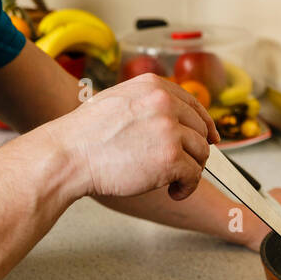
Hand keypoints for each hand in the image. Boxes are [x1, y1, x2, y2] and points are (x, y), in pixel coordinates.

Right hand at [43, 74, 219, 200]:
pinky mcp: (171, 158)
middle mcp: (165, 103)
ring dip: (190, 171)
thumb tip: (174, 117)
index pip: (194, 104)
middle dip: (193, 151)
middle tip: (180, 168)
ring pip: (201, 153)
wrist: (69, 155)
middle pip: (200, 129)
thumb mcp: (119, 101)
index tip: (211, 139)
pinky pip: (194, 175)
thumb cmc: (87, 135)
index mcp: (154, 86)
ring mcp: (169, 130)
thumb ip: (148, 103)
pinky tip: (174, 192)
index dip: (205, 124)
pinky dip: (187, 187)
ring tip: (173, 181)